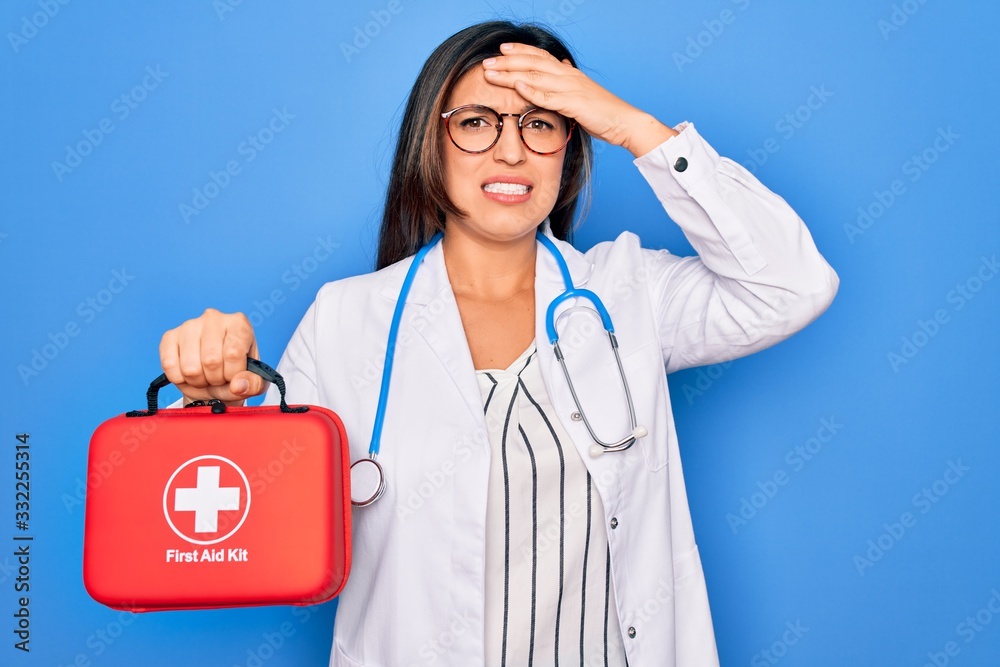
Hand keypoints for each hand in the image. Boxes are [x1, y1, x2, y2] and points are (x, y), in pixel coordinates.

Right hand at [159, 308, 268, 405]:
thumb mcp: (253, 382)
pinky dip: (179, 378)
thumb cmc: (236, 374)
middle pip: (211, 360)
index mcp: (239, 324)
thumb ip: (254, 384)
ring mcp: (189, 325)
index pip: (233, 352)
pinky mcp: (169, 336)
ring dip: (198, 381)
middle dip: (215, 379)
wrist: (214, 379)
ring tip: (205, 376)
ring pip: (190, 367)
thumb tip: (238, 385)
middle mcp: (214, 318)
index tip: (234, 375)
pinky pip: (169, 365)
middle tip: (219, 377)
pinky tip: (188, 373)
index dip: (233, 373)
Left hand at [481, 43, 676, 156]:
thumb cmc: (603, 111)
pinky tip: (518, 86)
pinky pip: (549, 96)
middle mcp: (568, 76)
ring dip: (511, 73)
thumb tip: (563, 65)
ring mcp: (571, 88)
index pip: (540, 56)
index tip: (502, 49)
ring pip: (535, 76)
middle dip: (507, 61)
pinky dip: (532, 90)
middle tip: (486, 62)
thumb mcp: (583, 92)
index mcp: (569, 73)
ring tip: (491, 73)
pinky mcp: (574, 104)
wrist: (624, 122)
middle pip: (532, 62)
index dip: (520, 51)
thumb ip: (569, 80)